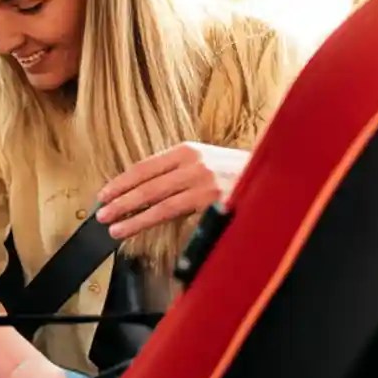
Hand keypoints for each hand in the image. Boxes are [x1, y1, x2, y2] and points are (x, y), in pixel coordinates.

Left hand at [95, 142, 248, 238]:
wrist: (276, 176)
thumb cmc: (237, 173)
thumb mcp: (205, 162)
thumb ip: (178, 171)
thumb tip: (144, 188)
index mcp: (187, 150)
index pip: (144, 166)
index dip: (121, 181)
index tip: (104, 193)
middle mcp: (193, 162)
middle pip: (146, 183)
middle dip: (120, 200)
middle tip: (101, 213)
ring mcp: (203, 182)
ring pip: (158, 201)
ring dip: (131, 216)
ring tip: (113, 227)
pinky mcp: (213, 201)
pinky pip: (175, 213)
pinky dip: (152, 222)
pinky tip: (138, 228)